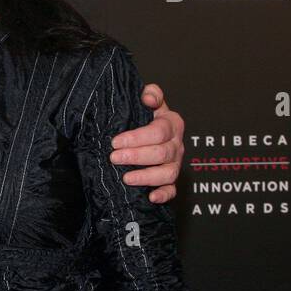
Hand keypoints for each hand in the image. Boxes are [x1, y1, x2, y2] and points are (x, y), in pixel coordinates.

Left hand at [109, 82, 183, 203]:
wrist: (146, 131)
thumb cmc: (143, 115)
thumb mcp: (147, 100)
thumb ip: (151, 93)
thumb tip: (149, 97)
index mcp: (171, 124)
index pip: (159, 131)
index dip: (137, 137)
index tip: (115, 142)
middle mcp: (176, 144)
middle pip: (162, 153)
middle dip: (137, 156)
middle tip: (114, 158)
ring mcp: (174, 163)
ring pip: (168, 173)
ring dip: (147, 177)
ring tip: (126, 178)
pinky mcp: (170, 180)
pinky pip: (172, 190)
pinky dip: (164, 194)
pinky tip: (151, 197)